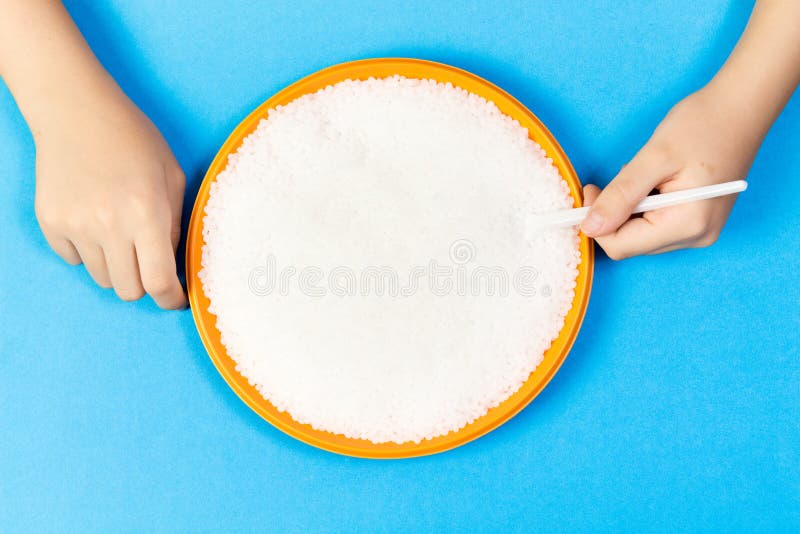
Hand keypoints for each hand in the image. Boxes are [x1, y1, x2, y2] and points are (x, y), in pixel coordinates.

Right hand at [33, 87, 186, 308]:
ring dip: (117, 266)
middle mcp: (109, 226)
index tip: (175, 299)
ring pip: (103, 279)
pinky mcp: (50, 222)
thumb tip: (172, 263)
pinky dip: (88, 252)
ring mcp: (75, 225)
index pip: (159, 282)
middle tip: (148, 260)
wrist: (76, 111)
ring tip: (120, 232)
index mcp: (146, 214)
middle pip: (129, 290)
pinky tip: (94, 220)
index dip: (171, 299)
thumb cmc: (132, 139)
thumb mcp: (172, 176)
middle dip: (144, 282)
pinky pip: (74, 261)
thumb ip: (175, 224)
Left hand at [580, 88, 757, 259]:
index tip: (591, 190)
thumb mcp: (653, 158)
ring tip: (643, 175)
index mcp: (687, 224)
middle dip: (613, 214)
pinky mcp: (698, 222)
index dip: (597, 222)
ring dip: (629, 208)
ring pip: (641, 235)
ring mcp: (700, 232)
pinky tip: (654, 181)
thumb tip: (590, 227)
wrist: (740, 108)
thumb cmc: (702, 125)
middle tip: (616, 177)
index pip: (621, 246)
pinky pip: (657, 225)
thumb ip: (621, 195)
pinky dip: (644, 206)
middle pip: (631, 243)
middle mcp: (696, 236)